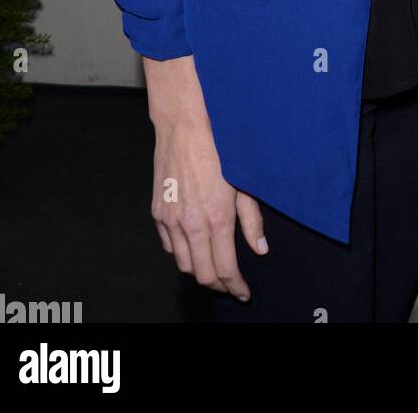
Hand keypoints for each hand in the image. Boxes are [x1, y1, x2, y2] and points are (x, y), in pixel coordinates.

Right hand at [143, 56, 267, 299]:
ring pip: (183, 264)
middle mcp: (190, 225)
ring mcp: (170, 221)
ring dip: (199, 270)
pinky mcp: (157, 213)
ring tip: (213, 266)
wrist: (185, 125)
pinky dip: (182, 252)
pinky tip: (194, 245)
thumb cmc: (220, 148)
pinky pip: (169, 245)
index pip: (225, 269)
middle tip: (231, 284)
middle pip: (201, 274)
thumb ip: (252, 221)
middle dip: (218, 284)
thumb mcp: (245, 184)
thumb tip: (260, 249)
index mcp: (216, 220)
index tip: (244, 292)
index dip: (235, 286)